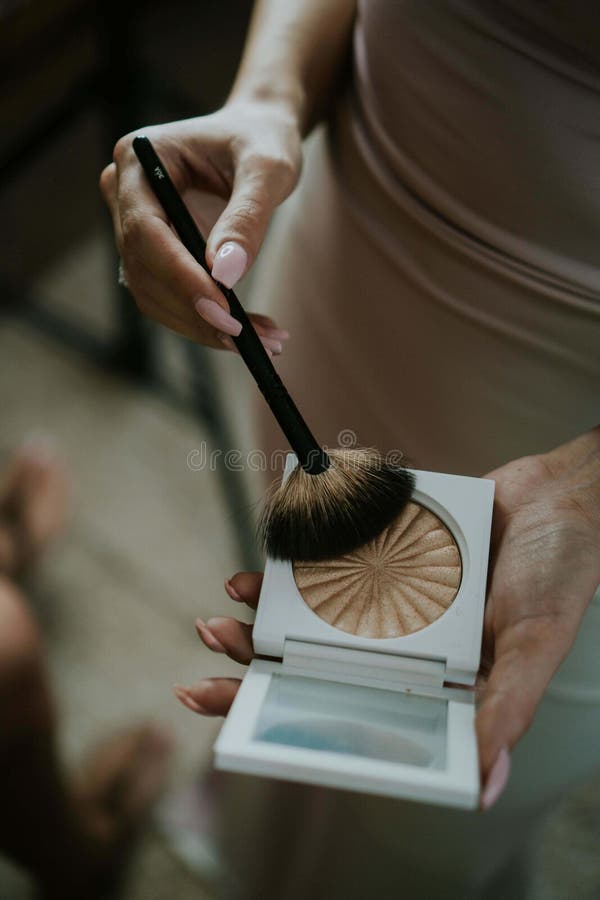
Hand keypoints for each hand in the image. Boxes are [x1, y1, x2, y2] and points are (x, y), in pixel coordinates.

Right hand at [100, 100, 301, 351]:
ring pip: (152, 295)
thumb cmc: (262, 139)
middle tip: (254, 340)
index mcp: (141, 159)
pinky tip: (250, 333)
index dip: (181, 278)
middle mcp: (124, 193)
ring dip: (203, 327)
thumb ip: (248, 216)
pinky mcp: (151, 253)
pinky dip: (205, 321)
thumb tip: (225, 274)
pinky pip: (168, 298)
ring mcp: (132, 225)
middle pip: (144, 270)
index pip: (146, 231)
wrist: (256, 136)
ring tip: (264, 341)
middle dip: (197, 312)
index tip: (225, 313)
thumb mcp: (268, 168)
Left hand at [175, 431, 599, 809]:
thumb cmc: (561, 575)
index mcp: (430, 677)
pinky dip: (296, 559)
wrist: (565, 497)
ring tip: (223, 609)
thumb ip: (506, 708)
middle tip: (206, 655)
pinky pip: (331, 556)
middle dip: (254, 663)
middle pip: (312, 660)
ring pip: (311, 611)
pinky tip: (265, 564)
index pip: (344, 709)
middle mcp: (400, 639)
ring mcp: (388, 593)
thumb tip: (480, 785)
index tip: (226, 717)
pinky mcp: (386, 547)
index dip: (286, 715)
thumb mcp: (536, 644)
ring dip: (263, 613)